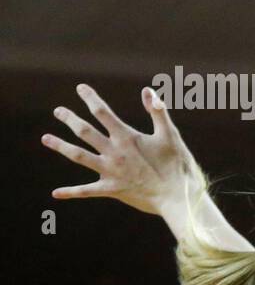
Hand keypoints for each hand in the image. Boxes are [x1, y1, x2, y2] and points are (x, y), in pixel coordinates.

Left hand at [41, 84, 202, 215]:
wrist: (176, 196)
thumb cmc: (177, 165)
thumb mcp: (170, 135)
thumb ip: (158, 112)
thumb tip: (148, 90)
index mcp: (127, 138)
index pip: (102, 113)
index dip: (90, 99)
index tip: (80, 88)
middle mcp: (114, 152)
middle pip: (85, 131)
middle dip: (70, 119)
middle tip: (58, 111)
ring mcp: (110, 171)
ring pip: (79, 156)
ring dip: (61, 147)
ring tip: (45, 139)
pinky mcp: (112, 189)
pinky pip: (86, 191)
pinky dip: (71, 192)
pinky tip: (56, 193)